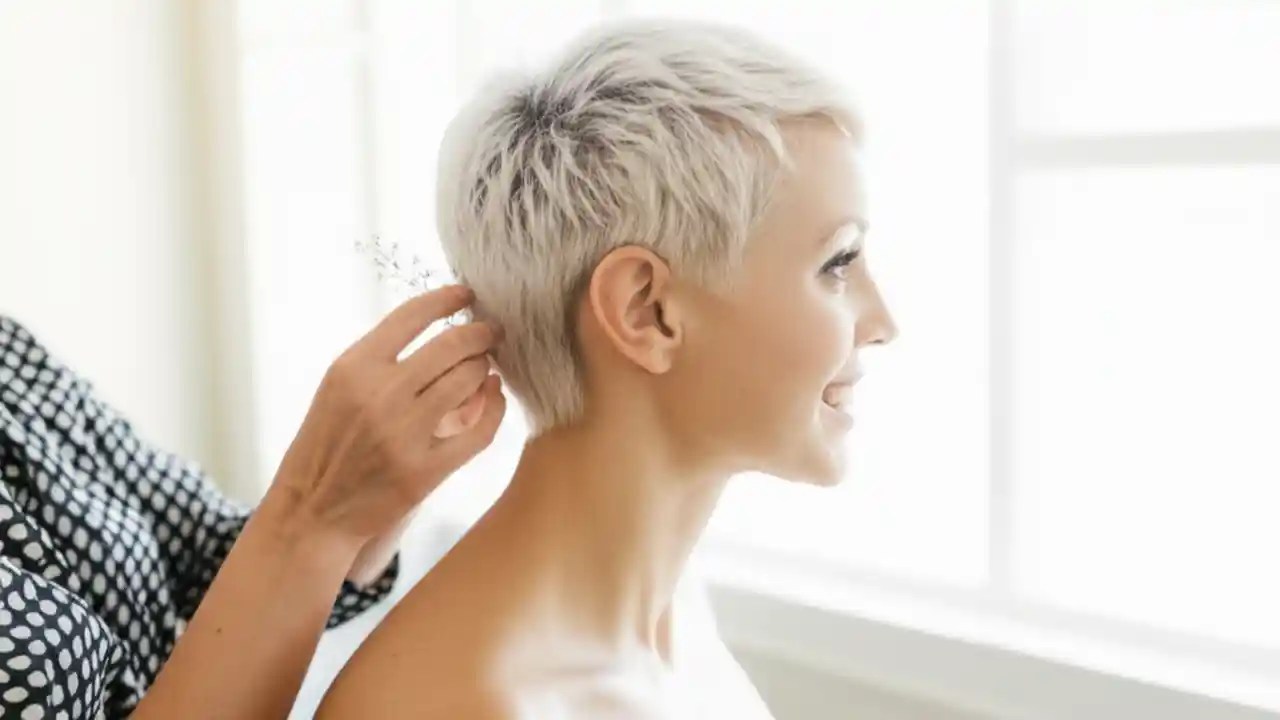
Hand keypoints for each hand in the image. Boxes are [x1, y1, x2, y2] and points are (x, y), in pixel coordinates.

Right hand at [268, 285, 506, 560]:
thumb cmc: (327, 446)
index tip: (468, 294)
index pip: (412, 315)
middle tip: (491, 333)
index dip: (447, 299)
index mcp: (353, 367)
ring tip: (487, 366)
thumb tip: (440, 330)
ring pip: (470, 380)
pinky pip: (480, 430)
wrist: (313, 512)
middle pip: (452, 345)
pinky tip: (494, 397)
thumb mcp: (338, 390)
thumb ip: (381, 361)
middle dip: (480, 334)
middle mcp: (379, 395)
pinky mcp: (425, 471)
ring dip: (485, 368)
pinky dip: (495, 408)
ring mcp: (403, 434)